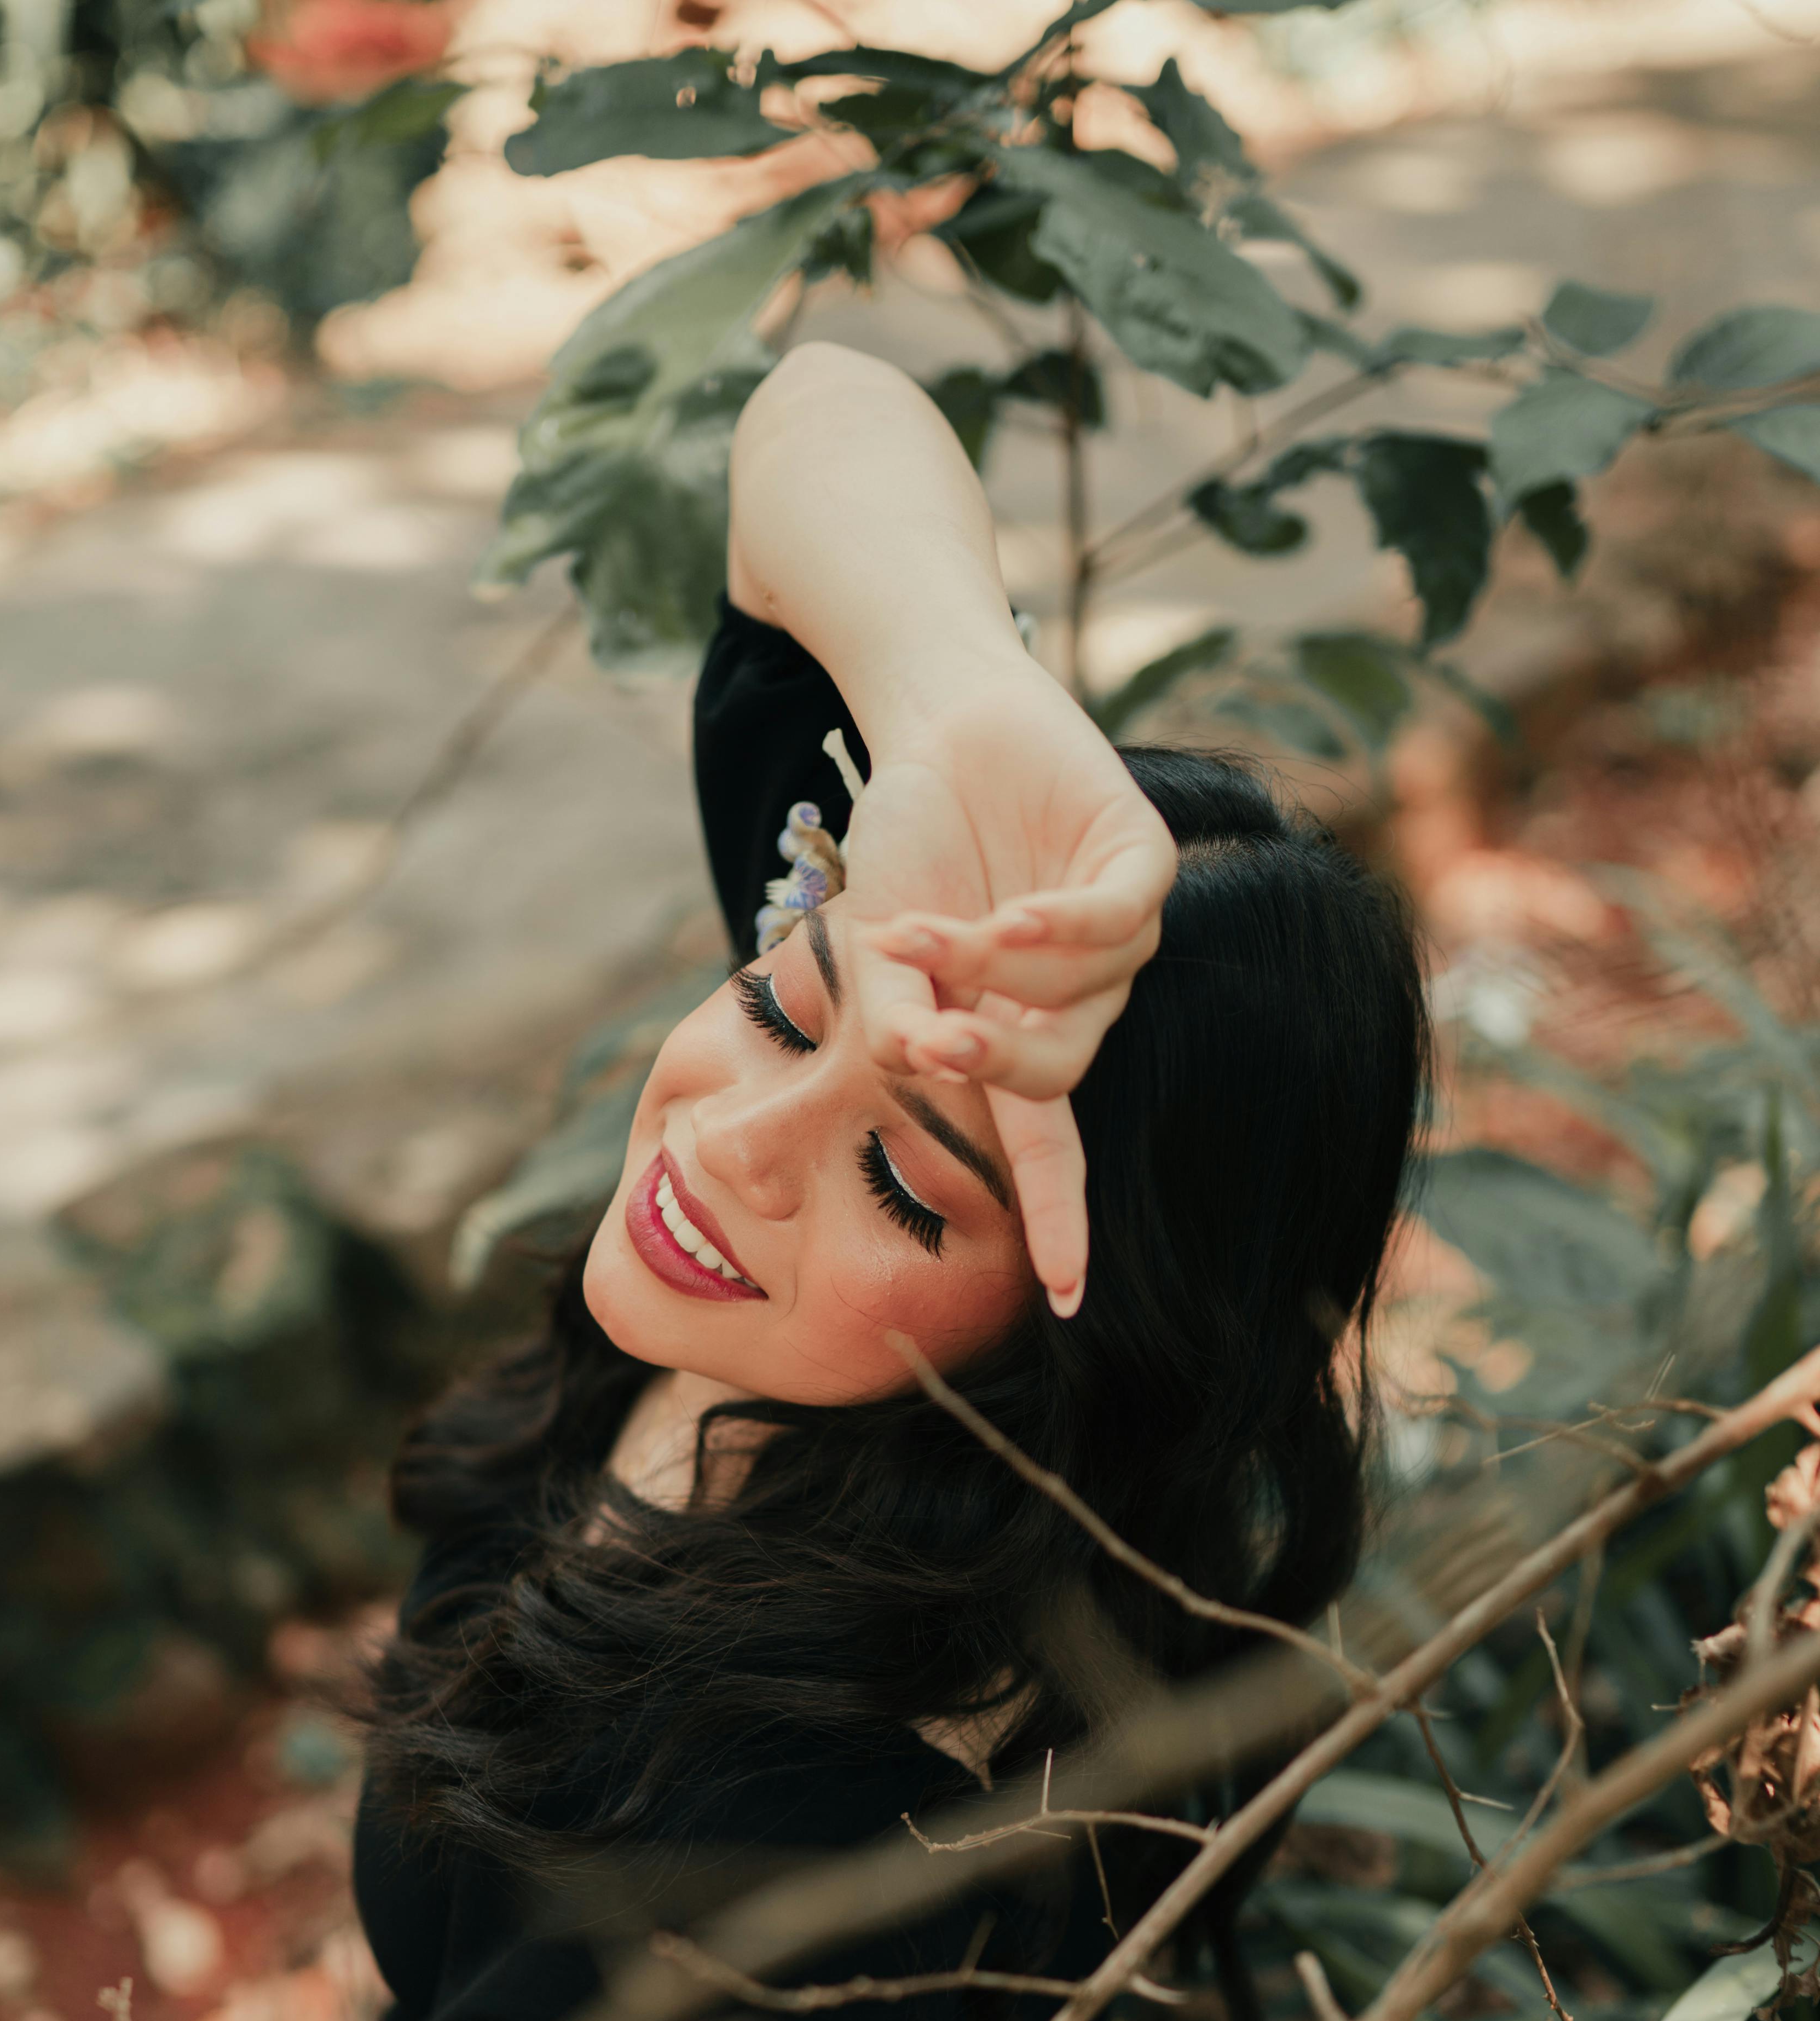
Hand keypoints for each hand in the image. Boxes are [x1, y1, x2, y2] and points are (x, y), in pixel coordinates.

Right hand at [840, 665, 1174, 1309]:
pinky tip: (1013, 912)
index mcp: (1017, 1034)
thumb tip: (921, 1069)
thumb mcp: (878, 949)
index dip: (1059, 1219)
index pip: (1050, 1147)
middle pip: (1054, 1076)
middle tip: (931, 1037)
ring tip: (908, 924)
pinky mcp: (1142, 868)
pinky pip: (1116, 925)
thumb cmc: (909, 844)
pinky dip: (1060, 929)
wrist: (938, 724)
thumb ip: (896, 1020)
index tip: (1071, 1296)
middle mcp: (1078, 999)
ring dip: (985, 968)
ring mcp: (1119, 935)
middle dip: (989, 1064)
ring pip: (1073, 997)